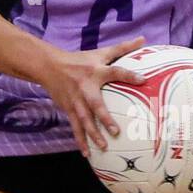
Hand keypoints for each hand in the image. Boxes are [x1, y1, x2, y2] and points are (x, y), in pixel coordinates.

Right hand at [44, 36, 146, 156]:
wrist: (50, 66)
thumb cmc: (80, 60)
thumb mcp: (100, 52)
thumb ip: (122, 48)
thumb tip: (143, 39)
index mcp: (96, 71)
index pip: (115, 72)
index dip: (128, 75)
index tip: (143, 80)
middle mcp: (85, 87)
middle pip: (95, 104)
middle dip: (104, 118)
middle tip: (116, 131)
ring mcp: (75, 101)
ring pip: (84, 120)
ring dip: (93, 134)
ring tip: (103, 147)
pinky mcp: (69, 109)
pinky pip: (75, 127)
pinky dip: (80, 141)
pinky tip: (87, 154)